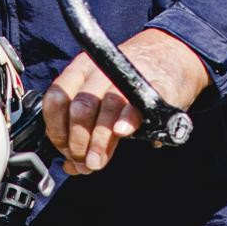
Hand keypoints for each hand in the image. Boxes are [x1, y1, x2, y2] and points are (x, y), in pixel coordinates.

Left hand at [40, 29, 210, 176]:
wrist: (169, 58)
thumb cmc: (126, 86)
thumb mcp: (100, 102)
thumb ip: (84, 132)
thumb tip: (71, 166)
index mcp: (81, 70)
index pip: (57, 100)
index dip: (57, 131)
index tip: (66, 152)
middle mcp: (101, 69)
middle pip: (81, 107)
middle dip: (78, 142)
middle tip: (85, 162)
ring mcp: (129, 76)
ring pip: (107, 107)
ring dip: (99, 141)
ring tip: (97, 162)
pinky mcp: (156, 85)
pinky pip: (138, 103)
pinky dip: (127, 120)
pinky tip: (122, 132)